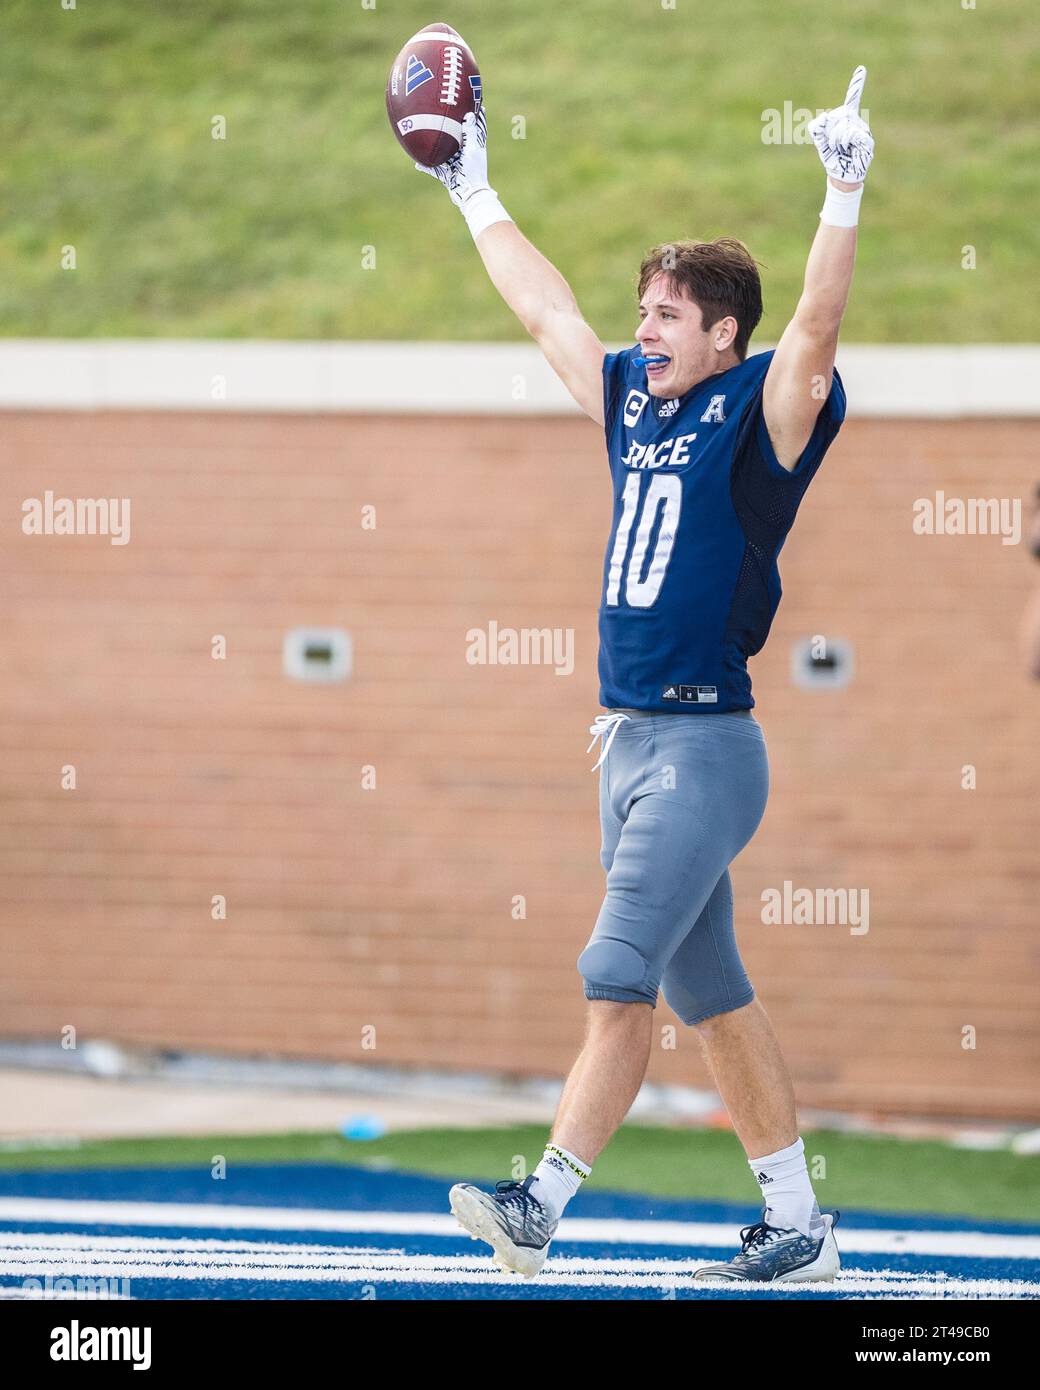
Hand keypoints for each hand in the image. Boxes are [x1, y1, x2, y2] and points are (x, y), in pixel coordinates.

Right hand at [415, 107, 491, 211]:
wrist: (469, 195)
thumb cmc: (473, 171)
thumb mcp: (471, 149)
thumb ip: (469, 133)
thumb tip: (469, 114)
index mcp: (474, 146)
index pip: (477, 127)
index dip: (476, 115)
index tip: (475, 102)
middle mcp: (464, 154)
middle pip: (458, 137)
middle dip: (453, 127)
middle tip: (444, 114)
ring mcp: (455, 164)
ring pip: (444, 152)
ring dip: (436, 147)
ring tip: (426, 137)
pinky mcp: (448, 174)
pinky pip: (434, 168)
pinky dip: (426, 166)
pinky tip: (417, 163)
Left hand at [808, 66, 873, 185]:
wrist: (840, 173)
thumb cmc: (831, 156)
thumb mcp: (818, 140)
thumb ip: (816, 126)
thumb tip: (824, 117)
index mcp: (847, 117)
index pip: (852, 98)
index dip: (857, 83)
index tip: (862, 68)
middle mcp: (857, 121)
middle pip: (839, 115)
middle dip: (830, 132)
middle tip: (834, 144)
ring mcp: (864, 130)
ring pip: (844, 125)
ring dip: (836, 140)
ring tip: (841, 149)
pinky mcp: (868, 141)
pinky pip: (852, 134)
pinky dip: (846, 141)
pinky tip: (848, 148)